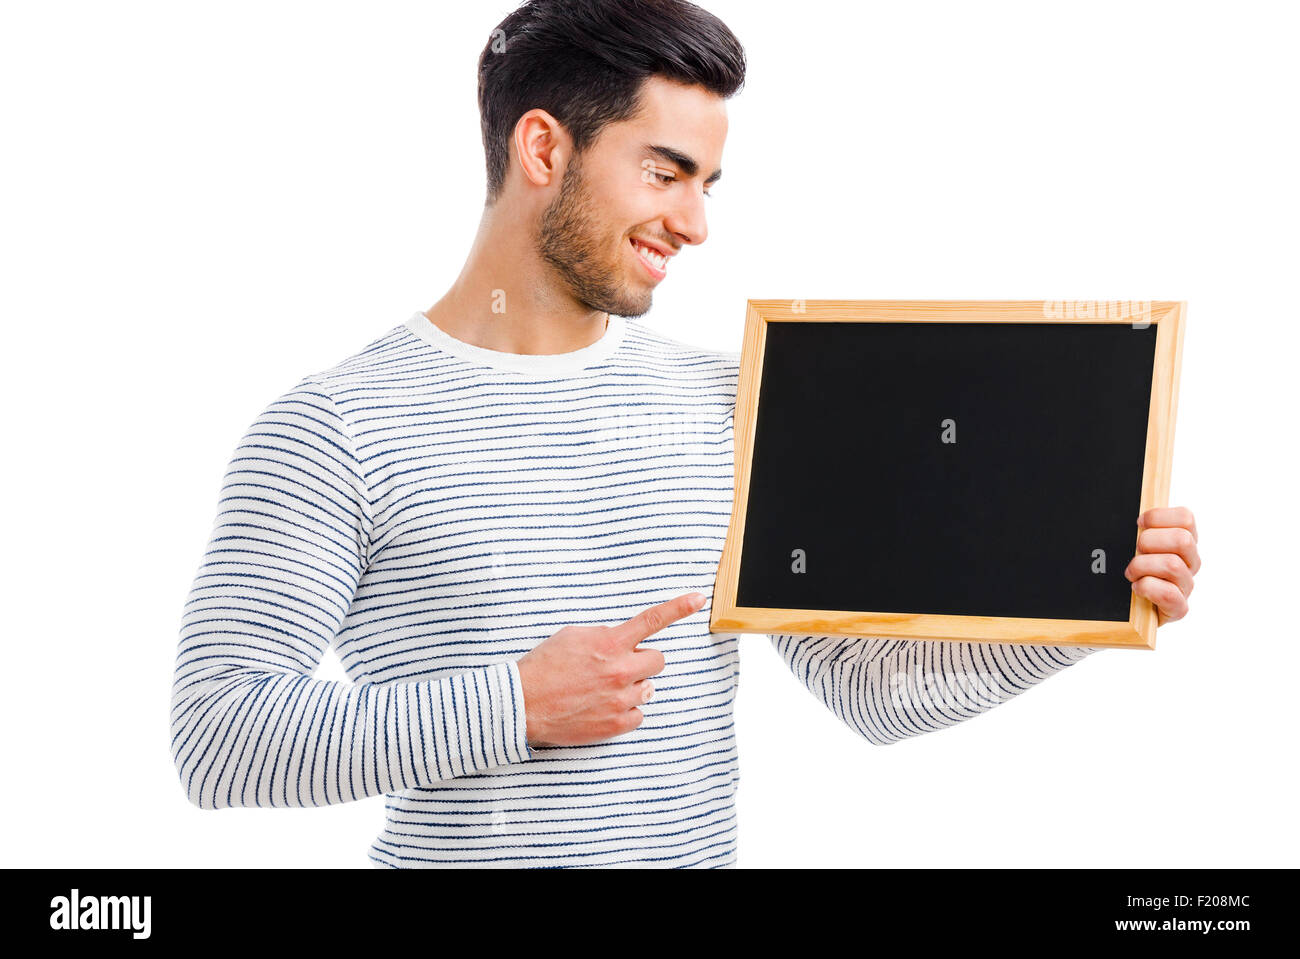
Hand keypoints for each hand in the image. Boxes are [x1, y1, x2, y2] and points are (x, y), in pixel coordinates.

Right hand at [515, 592, 706, 746]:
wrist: (523, 703)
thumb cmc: (544, 667)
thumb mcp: (572, 636)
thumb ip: (604, 635)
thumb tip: (622, 641)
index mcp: (610, 643)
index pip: (652, 621)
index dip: (678, 608)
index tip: (698, 599)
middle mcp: (620, 670)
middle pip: (657, 660)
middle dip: (642, 661)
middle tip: (619, 666)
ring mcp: (621, 699)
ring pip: (649, 687)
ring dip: (634, 685)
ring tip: (605, 689)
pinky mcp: (617, 723)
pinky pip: (640, 713)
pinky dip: (627, 710)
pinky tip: (604, 707)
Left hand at [1125, 506, 1199, 624]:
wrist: (1126, 610)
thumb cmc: (1131, 570)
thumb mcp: (1134, 544)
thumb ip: (1140, 529)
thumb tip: (1134, 517)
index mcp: (1183, 542)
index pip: (1186, 518)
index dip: (1158, 516)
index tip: (1138, 524)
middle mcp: (1190, 562)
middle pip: (1183, 540)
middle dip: (1149, 542)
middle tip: (1135, 551)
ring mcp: (1186, 585)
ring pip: (1173, 565)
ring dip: (1142, 566)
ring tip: (1131, 573)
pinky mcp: (1178, 608)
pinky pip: (1169, 594)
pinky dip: (1147, 588)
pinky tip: (1136, 588)